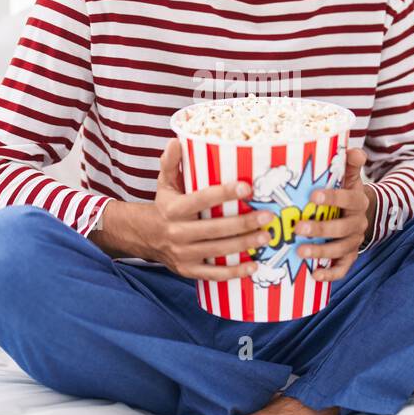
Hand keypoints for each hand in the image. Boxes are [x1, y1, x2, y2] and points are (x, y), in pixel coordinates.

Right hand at [95, 138, 270, 280]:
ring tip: (267, 237)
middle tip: (268, 216)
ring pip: (217, 251)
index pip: (202, 199)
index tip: (248, 187)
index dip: (225, 193)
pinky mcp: (188, 270)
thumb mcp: (164, 183)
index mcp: (173, 208)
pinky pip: (213, 274)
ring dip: (244, 245)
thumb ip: (171, 162)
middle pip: (215, 228)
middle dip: (243, 223)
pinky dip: (234, 273)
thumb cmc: (164, 205)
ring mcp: (182, 254)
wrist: (145, 237)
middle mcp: (177, 232)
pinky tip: (254, 267)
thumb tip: (177, 140)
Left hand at [294, 147, 374, 282]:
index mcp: (358, 201)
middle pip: (342, 228)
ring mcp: (354, 242)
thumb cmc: (345, 192)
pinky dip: (330, 274)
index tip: (313, 196)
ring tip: (299, 251)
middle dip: (320, 229)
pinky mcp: (349, 257)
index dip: (332, 198)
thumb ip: (350, 164)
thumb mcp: (349, 177)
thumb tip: (356, 150)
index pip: (348, 199)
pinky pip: (342, 269)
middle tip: (298, 227)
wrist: (359, 213)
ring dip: (320, 252)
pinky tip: (313, 275)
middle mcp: (358, 223)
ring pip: (340, 250)